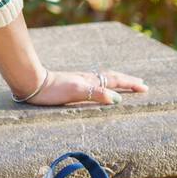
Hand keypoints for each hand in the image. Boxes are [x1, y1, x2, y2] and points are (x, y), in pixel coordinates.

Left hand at [18, 68, 148, 105]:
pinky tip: (97, 87)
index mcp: (90, 80)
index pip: (114, 81)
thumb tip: (117, 99)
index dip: (130, 84)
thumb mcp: (75, 92)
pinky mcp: (70, 85)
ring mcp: (78, 81)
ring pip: (102, 80)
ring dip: (115, 82)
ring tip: (124, 84)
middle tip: (141, 83)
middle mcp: (86, 79)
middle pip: (110, 78)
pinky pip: (92, 83)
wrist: (31, 83)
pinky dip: (102, 85)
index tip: (145, 87)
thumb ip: (95, 94)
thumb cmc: (52, 89)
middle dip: (126, 81)